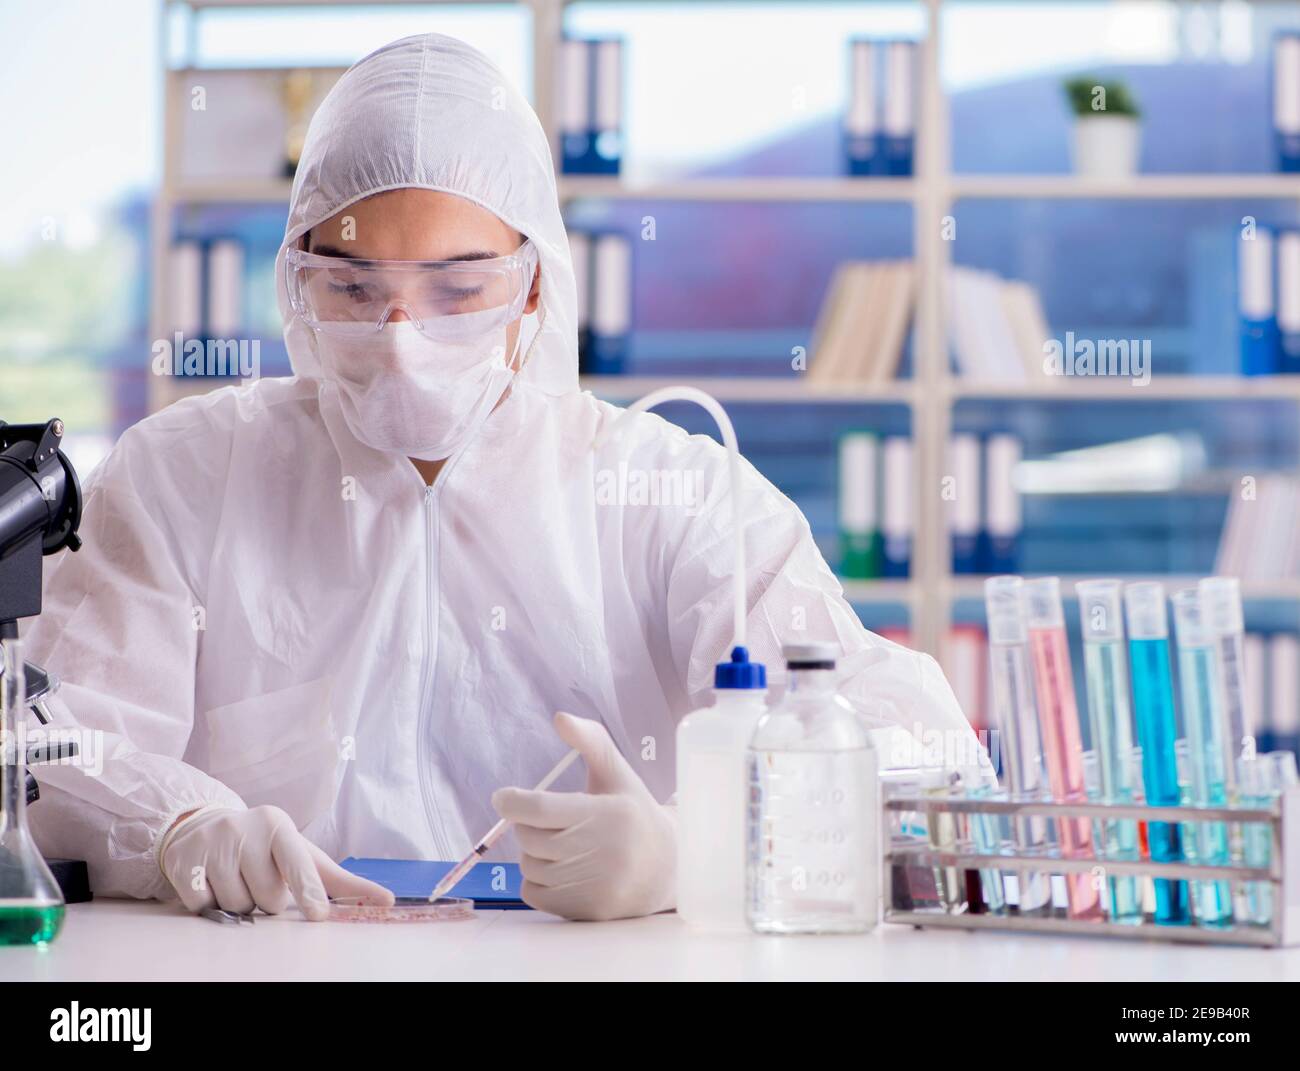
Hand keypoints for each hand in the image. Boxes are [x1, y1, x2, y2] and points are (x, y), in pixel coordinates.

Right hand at [159, 805, 394, 920]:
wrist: (204, 827)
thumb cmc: (266, 848)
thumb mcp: (302, 855)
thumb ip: (343, 882)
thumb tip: (388, 900)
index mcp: (279, 825)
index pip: (297, 862)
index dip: (308, 890)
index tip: (318, 915)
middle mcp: (245, 829)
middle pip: (268, 896)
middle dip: (268, 900)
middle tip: (261, 880)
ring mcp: (212, 845)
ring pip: (237, 906)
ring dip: (241, 904)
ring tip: (238, 880)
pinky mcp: (185, 864)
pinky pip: (206, 907)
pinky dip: (212, 905)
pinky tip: (214, 884)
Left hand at [492, 712, 676, 920]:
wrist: (665, 868)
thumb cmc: (632, 813)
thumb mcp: (617, 773)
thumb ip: (590, 741)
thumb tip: (559, 717)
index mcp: (607, 815)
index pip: (541, 809)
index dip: (513, 802)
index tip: (504, 797)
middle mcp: (602, 854)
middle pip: (530, 839)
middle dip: (530, 825)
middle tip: (550, 820)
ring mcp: (593, 887)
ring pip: (529, 866)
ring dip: (535, 853)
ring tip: (563, 845)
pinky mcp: (584, 911)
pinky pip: (532, 894)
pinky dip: (537, 880)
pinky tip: (563, 869)